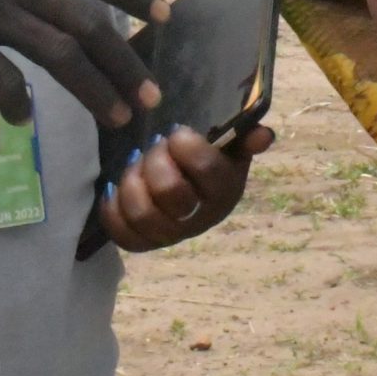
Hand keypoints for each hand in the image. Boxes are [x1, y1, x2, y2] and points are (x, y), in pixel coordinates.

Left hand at [96, 124, 274, 250]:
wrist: (190, 187)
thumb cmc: (209, 158)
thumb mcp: (230, 143)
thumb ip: (244, 135)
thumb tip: (263, 136)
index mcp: (226, 189)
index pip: (208, 169)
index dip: (187, 147)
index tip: (176, 132)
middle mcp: (201, 218)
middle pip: (172, 193)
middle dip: (156, 162)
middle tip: (153, 145)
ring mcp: (172, 235)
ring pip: (143, 215)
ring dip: (132, 182)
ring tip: (134, 164)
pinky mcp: (145, 244)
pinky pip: (123, 235)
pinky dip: (113, 210)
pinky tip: (114, 187)